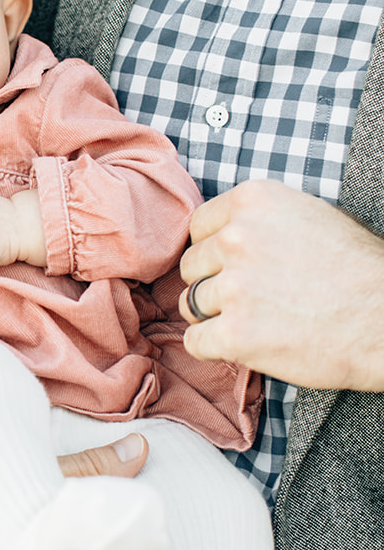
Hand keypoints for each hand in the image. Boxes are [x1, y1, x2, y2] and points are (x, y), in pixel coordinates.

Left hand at [179, 178, 383, 388]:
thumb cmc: (358, 270)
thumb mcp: (309, 216)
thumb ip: (258, 220)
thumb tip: (218, 235)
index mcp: (253, 201)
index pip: (199, 228)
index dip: (215, 252)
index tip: (238, 267)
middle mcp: (237, 238)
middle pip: (192, 266)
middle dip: (215, 284)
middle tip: (254, 299)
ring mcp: (234, 287)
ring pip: (190, 304)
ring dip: (216, 317)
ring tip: (258, 321)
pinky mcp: (236, 334)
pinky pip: (196, 341)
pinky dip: (214, 348)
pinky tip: (245, 345)